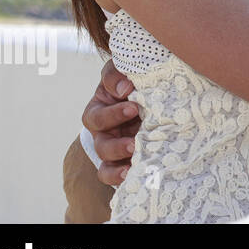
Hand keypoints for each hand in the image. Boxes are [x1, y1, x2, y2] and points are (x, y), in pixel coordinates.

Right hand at [80, 58, 141, 186]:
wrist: (150, 94)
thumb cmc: (131, 81)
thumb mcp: (121, 72)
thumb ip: (116, 75)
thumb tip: (124, 88)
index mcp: (98, 111)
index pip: (98, 116)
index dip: (113, 114)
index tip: (133, 107)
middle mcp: (103, 133)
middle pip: (102, 144)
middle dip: (117, 144)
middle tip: (135, 142)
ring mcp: (113, 149)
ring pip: (107, 164)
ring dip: (120, 164)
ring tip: (135, 160)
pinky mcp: (124, 161)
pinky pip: (115, 175)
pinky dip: (120, 177)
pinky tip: (134, 173)